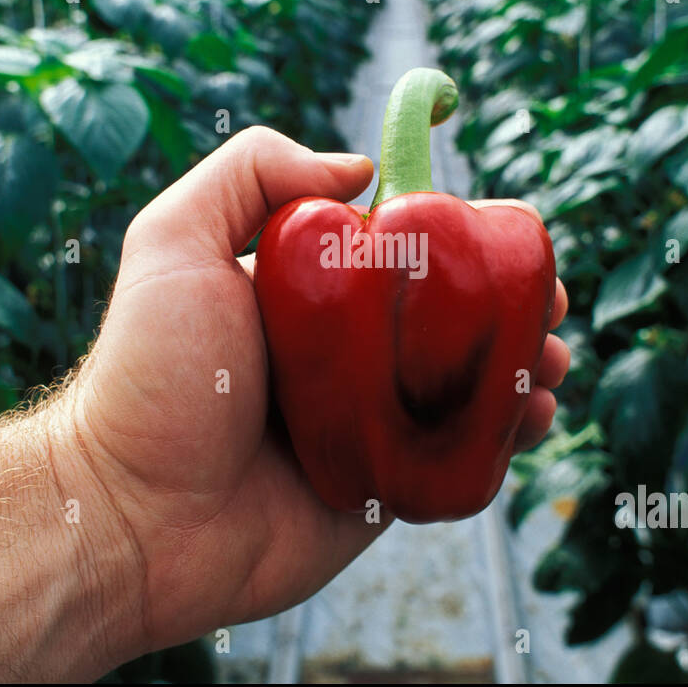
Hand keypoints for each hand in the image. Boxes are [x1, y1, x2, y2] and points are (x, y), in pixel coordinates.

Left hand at [51, 126, 569, 657]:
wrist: (134, 519)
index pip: (403, 256)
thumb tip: (360, 167)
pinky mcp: (382, 488)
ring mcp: (367, 425)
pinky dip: (505, 439)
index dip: (465, 244)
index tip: (509, 239)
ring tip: (553, 365)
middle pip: (449, 322)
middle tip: (549, 309)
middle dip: (511, 310)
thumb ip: (252, 173)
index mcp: (307, 297)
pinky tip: (533, 420)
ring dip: (523, 372)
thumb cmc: (150, 377)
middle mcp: (343, 357)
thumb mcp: (174, 240)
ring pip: (465, 390)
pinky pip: (456, 459)